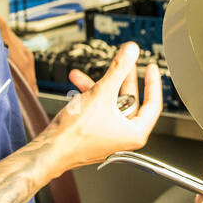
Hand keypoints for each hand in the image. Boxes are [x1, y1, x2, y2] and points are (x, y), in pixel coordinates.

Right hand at [42, 42, 161, 169]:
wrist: (50, 151)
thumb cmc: (75, 135)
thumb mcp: (101, 93)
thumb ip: (118, 69)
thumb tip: (131, 52)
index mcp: (135, 132)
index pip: (153, 103)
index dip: (153, 82)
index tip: (151, 68)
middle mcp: (124, 136)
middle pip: (130, 100)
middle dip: (121, 79)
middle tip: (125, 63)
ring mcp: (109, 135)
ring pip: (111, 103)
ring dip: (99, 86)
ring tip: (87, 74)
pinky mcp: (95, 133)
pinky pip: (98, 110)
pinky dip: (90, 97)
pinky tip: (78, 86)